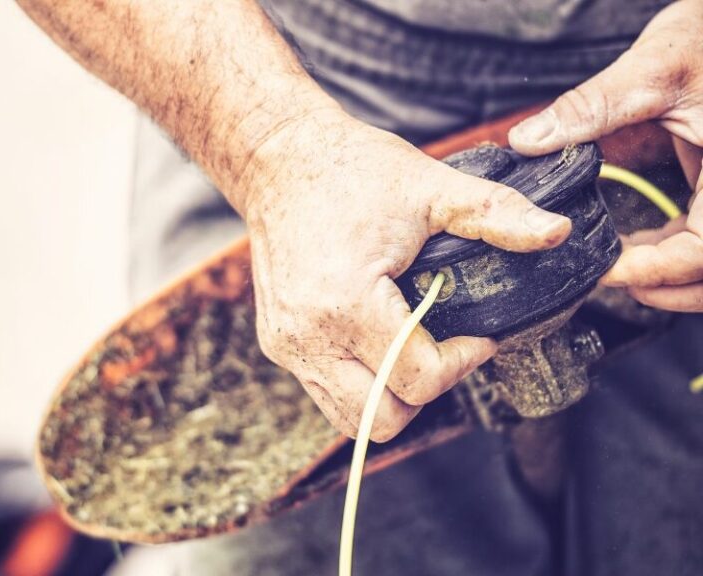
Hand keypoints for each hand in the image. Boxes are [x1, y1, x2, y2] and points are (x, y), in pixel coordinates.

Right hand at [241, 110, 570, 440]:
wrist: (278, 161)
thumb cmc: (350, 169)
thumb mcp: (430, 186)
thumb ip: (496, 214)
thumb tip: (557, 232)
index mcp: (347, 303)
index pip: (418, 379)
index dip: (464, 362)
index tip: (479, 335)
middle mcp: (308, 336)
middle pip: (382, 418)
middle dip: (426, 390)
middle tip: (444, 346)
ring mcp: (286, 345)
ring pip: (350, 418)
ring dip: (390, 394)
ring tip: (410, 346)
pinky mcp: (277, 343)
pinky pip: (326, 391)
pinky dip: (361, 381)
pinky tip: (377, 339)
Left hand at [509, 0, 702, 311]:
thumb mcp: (655, 67)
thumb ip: (591, 107)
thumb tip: (529, 140)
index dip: (662, 269)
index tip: (612, 271)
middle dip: (671, 288)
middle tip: (614, 283)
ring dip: (672, 276)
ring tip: (620, 271)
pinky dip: (674, 249)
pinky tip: (637, 245)